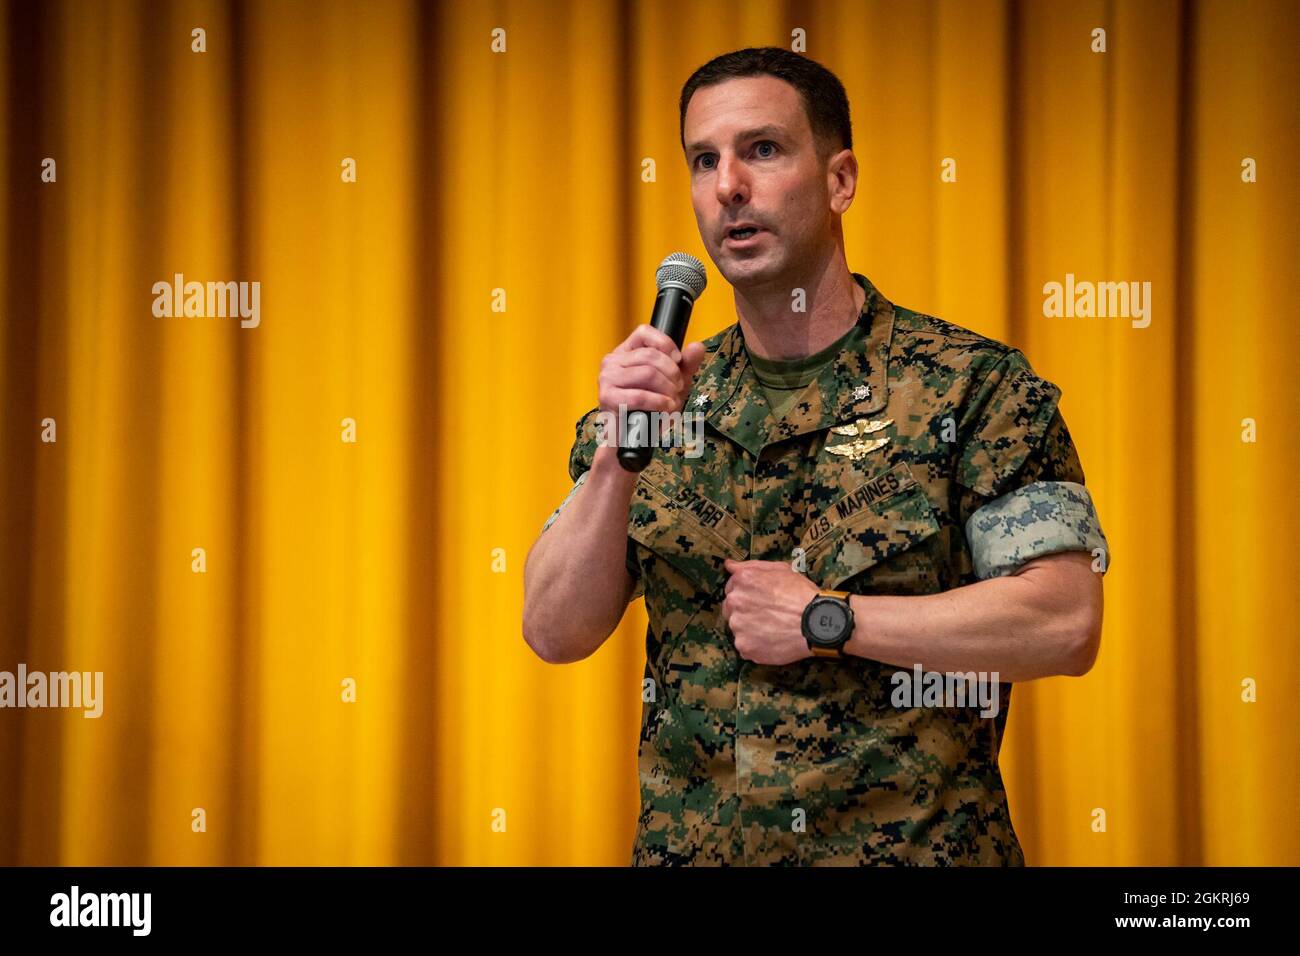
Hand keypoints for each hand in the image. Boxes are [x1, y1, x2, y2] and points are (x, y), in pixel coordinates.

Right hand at [597, 325, 706, 446]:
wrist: (631, 441)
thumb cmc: (649, 411)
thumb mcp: (673, 385)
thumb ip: (685, 366)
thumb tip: (697, 347)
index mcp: (625, 353)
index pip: (644, 332)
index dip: (665, 343)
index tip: (678, 361)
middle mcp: (612, 361)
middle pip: (650, 355)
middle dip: (672, 374)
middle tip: (678, 390)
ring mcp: (607, 378)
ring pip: (648, 373)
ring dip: (668, 391)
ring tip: (672, 403)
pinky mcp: (607, 397)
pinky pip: (640, 396)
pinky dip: (659, 403)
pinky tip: (665, 410)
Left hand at [721, 559, 819, 664]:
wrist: (816, 623)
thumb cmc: (802, 595)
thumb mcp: (781, 570)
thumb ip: (752, 566)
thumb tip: (730, 565)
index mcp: (743, 580)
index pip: (731, 588)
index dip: (747, 595)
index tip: (759, 601)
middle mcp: (735, 601)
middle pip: (731, 609)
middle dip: (745, 612)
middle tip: (768, 616)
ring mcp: (738, 625)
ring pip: (738, 628)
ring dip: (750, 629)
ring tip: (772, 629)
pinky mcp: (744, 646)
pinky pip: (745, 647)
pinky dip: (756, 646)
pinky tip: (772, 640)